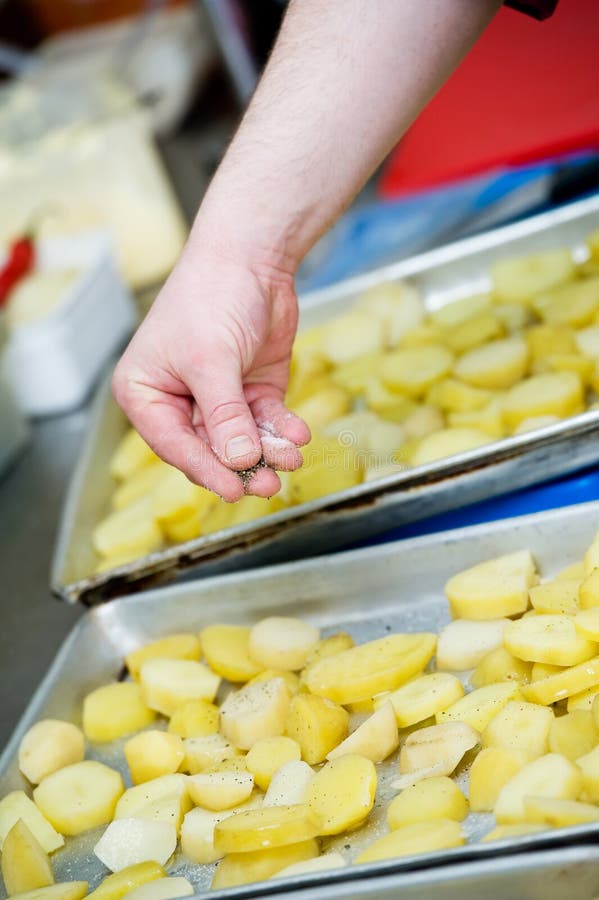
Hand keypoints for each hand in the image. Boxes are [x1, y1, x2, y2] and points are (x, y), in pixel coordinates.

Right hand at [112, 237, 310, 501]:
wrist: (252, 257)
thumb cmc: (211, 296)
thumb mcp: (212, 360)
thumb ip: (224, 416)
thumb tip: (238, 462)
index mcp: (146, 393)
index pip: (174, 445)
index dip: (206, 470)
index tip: (234, 489)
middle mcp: (178, 400)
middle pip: (210, 449)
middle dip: (243, 466)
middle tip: (271, 485)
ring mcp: (217, 398)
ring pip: (242, 441)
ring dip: (268, 450)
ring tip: (291, 456)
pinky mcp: (250, 390)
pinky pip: (266, 421)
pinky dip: (283, 429)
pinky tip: (298, 434)